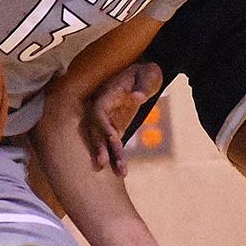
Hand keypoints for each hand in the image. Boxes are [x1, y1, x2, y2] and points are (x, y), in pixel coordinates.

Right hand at [85, 61, 162, 175]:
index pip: (98, 112)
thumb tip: (138, 97)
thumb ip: (143, 85)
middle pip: (96, 130)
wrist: (146, 75)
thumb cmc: (146, 72)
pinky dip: (116, 156)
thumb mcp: (148, 74)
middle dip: (100, 147)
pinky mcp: (115, 127)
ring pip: (102, 140)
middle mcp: (103, 109)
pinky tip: (122, 171)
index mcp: (107, 95)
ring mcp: (108, 119)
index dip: (102, 125)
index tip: (111, 137)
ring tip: (120, 173)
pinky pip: (112, 144)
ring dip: (109, 156)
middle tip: (104, 164)